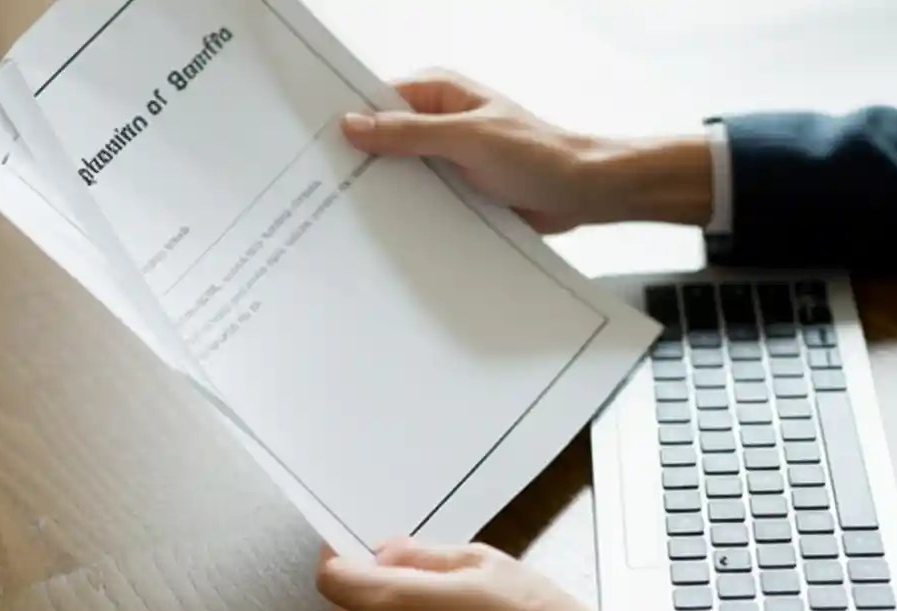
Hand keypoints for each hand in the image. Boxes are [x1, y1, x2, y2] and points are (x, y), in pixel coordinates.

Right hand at [341, 69, 713, 232]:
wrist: (582, 192)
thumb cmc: (536, 155)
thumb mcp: (467, 138)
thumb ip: (409, 133)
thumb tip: (353, 124)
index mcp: (439, 92)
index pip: (376, 99)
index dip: (346, 119)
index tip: (313, 142)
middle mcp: (439, 121)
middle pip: (382, 138)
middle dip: (358, 160)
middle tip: (318, 186)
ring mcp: (446, 157)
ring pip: (398, 172)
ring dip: (381, 191)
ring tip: (340, 215)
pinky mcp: (456, 189)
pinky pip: (420, 198)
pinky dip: (405, 211)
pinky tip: (381, 232)